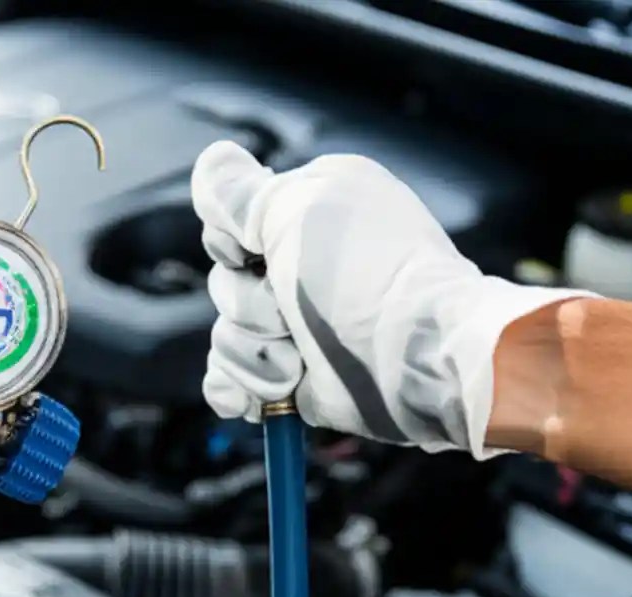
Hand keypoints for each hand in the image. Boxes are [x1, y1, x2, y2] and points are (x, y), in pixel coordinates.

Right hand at [193, 141, 590, 457]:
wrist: (419, 361)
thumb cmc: (364, 276)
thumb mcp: (297, 208)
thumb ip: (240, 191)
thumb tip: (212, 160)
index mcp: (311, 210)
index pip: (230, 221)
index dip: (229, 243)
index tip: (250, 253)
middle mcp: (304, 265)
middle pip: (225, 283)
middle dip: (248, 309)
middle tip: (289, 314)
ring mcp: (302, 325)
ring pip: (228, 335)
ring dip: (254, 356)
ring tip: (296, 364)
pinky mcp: (300, 375)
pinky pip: (234, 380)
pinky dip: (240, 390)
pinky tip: (257, 400)